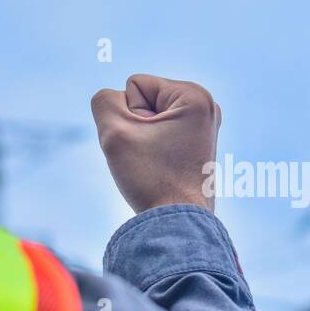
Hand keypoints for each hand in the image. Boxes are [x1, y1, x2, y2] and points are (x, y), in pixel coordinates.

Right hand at [90, 74, 221, 213]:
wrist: (177, 225)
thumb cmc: (152, 179)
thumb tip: (113, 99)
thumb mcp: (114, 132)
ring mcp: (204, 126)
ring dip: (142, 140)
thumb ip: (103, 101)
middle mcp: (206, 106)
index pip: (135, 85)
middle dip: (136, 127)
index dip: (129, 115)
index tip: (148, 144)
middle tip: (152, 157)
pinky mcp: (198, 144)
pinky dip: (153, 150)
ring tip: (158, 164)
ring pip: (148, 120)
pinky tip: (163, 169)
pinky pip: (159, 135)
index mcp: (195, 95)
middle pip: (143, 100)